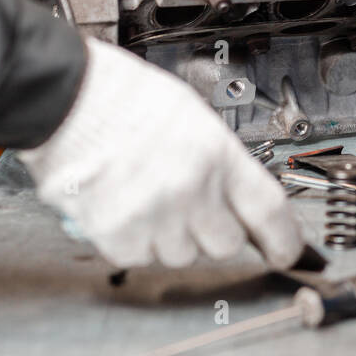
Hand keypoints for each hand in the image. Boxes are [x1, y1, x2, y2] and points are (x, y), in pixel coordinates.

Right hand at [16, 38, 303, 269]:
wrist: (66, 98)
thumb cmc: (124, 97)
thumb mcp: (193, 116)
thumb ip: (220, 161)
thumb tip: (237, 196)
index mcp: (216, 154)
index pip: (268, 211)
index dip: (285, 239)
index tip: (289, 251)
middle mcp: (190, 190)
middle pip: (226, 243)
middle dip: (213, 228)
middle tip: (191, 203)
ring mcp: (154, 217)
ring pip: (182, 254)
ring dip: (171, 235)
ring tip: (149, 195)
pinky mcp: (117, 236)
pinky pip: (140, 257)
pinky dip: (133, 239)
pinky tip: (124, 205)